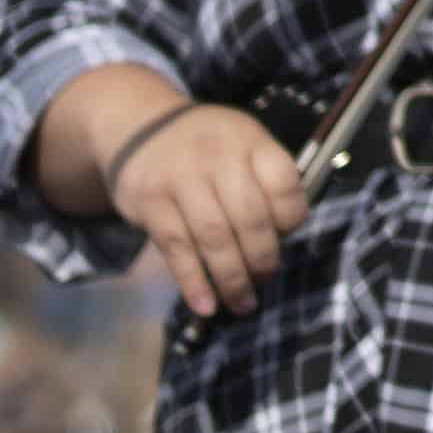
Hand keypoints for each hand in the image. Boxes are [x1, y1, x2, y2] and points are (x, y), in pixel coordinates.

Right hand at [105, 104, 305, 318]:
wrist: (140, 127)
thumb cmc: (208, 145)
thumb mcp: (244, 143)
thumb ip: (265, 180)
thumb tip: (284, 236)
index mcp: (251, 141)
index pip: (283, 184)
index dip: (291, 218)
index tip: (286, 235)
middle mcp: (218, 157)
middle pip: (249, 218)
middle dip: (262, 258)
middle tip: (265, 278)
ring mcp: (181, 179)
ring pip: (213, 237)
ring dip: (232, 278)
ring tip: (243, 303)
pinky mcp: (149, 203)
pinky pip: (176, 249)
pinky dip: (193, 282)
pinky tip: (206, 305)